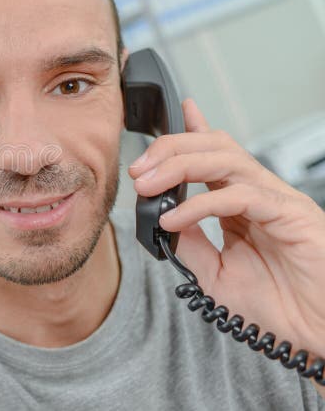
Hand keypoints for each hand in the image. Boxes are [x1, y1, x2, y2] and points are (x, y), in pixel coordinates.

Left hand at [128, 99, 324, 384]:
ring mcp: (277, 200)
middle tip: (137, 170)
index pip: (214, 154)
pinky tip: (174, 218)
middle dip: (170, 149)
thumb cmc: (276, 305)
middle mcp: (259, 193)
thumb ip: (190, 243)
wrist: (315, 331)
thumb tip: (160, 218)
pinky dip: (200, 203)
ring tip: (146, 186)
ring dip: (179, 166)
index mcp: (242, 202)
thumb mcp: (215, 273)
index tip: (173, 112)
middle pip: (214, 146)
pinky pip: (240, 195)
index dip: (193, 130)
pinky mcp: (291, 214)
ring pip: (226, 159)